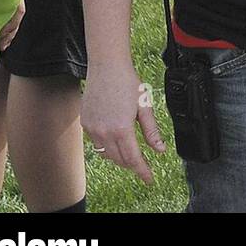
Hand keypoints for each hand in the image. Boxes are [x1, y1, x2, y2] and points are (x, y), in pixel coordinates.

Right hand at [82, 60, 166, 182]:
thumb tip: (160, 149)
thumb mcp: (145, 107)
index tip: (149, 179)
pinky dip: (107, 146)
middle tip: (143, 165)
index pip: (133, 159)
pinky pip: (96, 143)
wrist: (107, 67)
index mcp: (122, 129)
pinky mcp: (85, 124)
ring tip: (131, 153)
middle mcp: (104, 132)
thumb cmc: (128, 83)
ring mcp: (92, 129)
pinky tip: (115, 139)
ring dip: (119, 156)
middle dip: (132, 164)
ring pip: (106, 154)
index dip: (142, 171)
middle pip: (119, 159)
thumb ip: (152, 131)